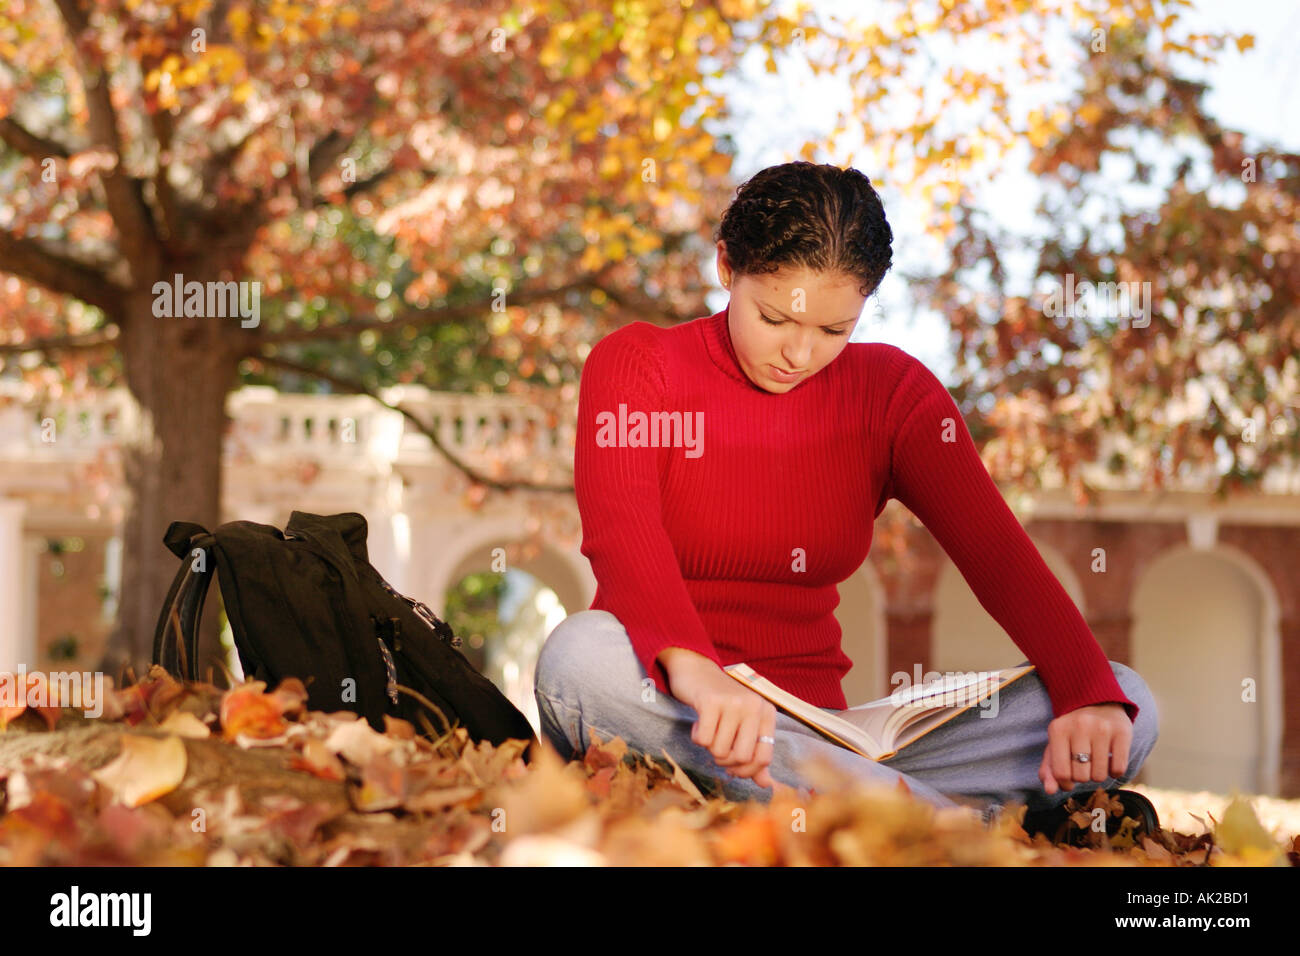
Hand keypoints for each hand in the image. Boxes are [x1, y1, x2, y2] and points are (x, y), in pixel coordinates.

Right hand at [659, 648, 777, 788]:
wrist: (696, 670)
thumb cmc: (722, 703)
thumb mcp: (743, 725)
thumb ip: (755, 753)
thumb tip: (766, 785)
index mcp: (766, 713)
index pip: (764, 758)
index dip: (746, 771)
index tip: (733, 768)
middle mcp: (754, 706)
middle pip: (741, 758)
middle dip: (724, 761)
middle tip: (717, 746)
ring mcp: (733, 703)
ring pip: (719, 751)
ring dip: (708, 747)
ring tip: (708, 729)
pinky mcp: (710, 702)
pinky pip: (703, 740)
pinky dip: (697, 737)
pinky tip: (698, 723)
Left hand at [1038, 702, 1130, 795]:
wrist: (1098, 701)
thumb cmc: (1073, 730)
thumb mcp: (1056, 744)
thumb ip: (1049, 768)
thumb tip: (1049, 790)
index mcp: (1058, 729)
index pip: (1061, 773)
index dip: (1065, 783)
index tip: (1069, 777)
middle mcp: (1080, 727)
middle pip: (1081, 777)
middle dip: (1082, 777)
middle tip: (1084, 765)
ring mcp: (1102, 728)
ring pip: (1100, 775)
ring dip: (1098, 775)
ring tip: (1096, 760)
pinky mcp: (1123, 732)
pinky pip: (1119, 769)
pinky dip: (1114, 772)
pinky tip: (1110, 759)